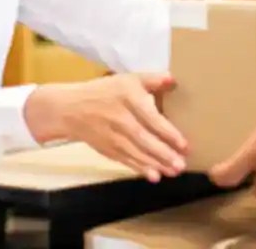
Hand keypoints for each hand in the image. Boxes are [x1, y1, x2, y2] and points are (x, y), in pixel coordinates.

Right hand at [23, 73, 187, 182]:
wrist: (71, 109)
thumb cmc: (104, 92)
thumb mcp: (127, 79)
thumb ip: (151, 79)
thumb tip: (173, 79)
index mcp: (128, 98)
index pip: (151, 118)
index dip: (168, 133)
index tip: (184, 145)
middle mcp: (121, 119)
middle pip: (145, 139)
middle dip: (164, 154)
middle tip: (181, 165)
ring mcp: (113, 137)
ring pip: (137, 153)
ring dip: (156, 164)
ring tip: (174, 172)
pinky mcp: (108, 150)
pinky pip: (127, 160)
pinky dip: (139, 169)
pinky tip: (153, 176)